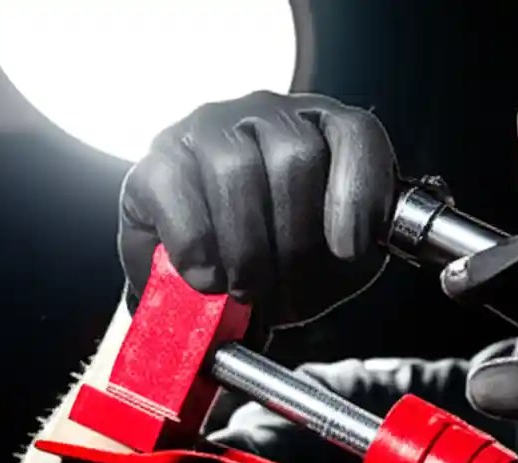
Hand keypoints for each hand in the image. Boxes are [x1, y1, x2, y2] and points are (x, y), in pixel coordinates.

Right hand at [119, 91, 396, 324]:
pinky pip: (176, 189)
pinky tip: (208, 276)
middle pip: (295, 155)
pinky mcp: (159, 157)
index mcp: (327, 130)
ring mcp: (210, 128)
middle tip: (284, 281)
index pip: (355, 134)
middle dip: (294, 238)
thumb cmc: (286, 265)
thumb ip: (358, 245)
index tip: (349, 249)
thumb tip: (351, 245)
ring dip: (246, 247)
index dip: (357, 193)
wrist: (220, 292)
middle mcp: (270, 115)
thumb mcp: (339, 262)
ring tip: (246, 286)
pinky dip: (196, 245)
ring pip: (236, 168)